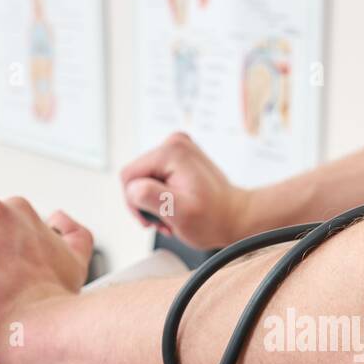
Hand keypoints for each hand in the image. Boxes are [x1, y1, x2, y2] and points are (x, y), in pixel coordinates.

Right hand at [120, 132, 253, 248]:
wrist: (235, 216)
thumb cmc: (212, 219)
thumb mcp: (179, 212)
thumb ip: (151, 196)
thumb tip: (132, 188)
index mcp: (171, 151)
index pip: (129, 175)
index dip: (134, 202)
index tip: (152, 219)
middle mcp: (174, 142)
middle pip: (136, 176)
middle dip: (145, 202)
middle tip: (164, 220)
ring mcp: (177, 148)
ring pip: (144, 178)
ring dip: (153, 201)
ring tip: (171, 216)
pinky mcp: (179, 157)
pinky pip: (156, 177)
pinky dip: (161, 195)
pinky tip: (174, 206)